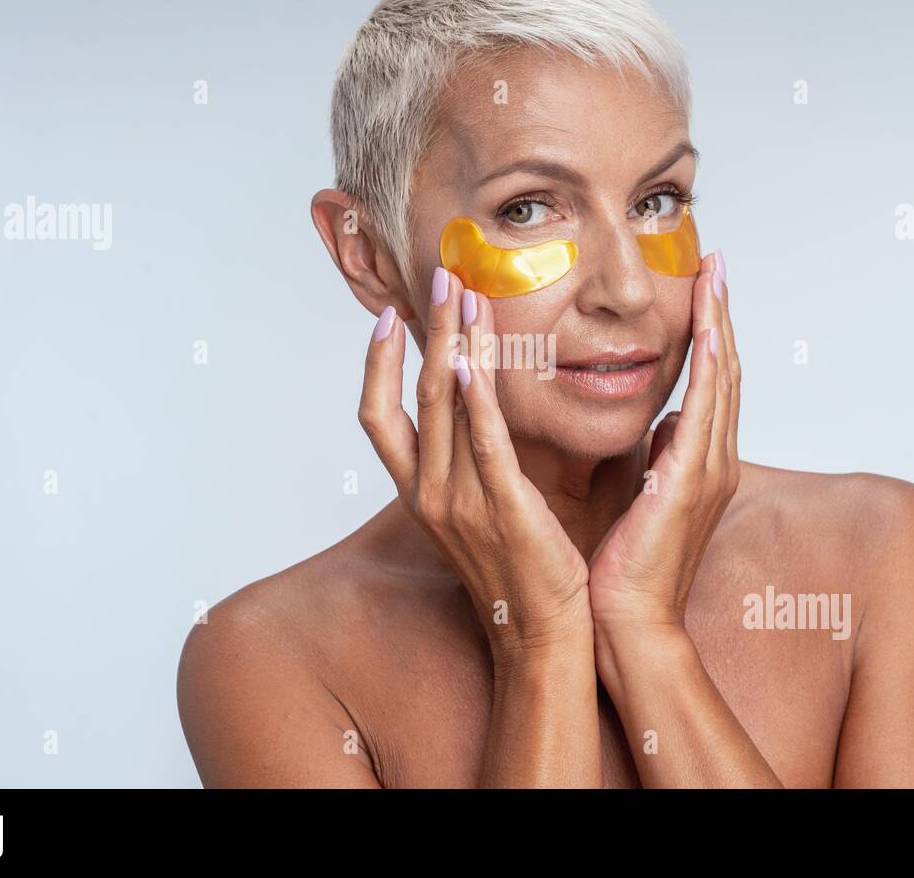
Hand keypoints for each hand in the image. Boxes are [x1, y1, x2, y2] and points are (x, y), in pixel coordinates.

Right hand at [359, 267, 591, 663]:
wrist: (539, 637)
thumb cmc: (519, 574)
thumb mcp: (479, 512)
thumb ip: (475, 462)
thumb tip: (485, 413)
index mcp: (421, 493)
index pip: (377, 417)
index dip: (374, 364)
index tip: (388, 316)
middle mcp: (429, 492)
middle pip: (415, 393)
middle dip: (427, 330)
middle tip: (442, 275)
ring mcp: (461, 501)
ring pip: (447, 405)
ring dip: (455, 342)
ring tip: (465, 292)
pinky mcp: (503, 508)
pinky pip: (484, 442)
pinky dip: (477, 396)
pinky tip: (477, 356)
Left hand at [587, 254, 740, 630]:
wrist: (630, 621)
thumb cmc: (630, 566)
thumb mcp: (646, 497)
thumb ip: (660, 457)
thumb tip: (663, 422)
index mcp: (699, 462)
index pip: (710, 382)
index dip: (709, 331)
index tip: (703, 286)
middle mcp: (713, 459)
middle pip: (724, 369)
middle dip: (720, 312)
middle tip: (715, 260)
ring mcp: (708, 470)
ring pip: (721, 379)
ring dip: (717, 323)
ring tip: (712, 274)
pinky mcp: (691, 482)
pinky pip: (704, 411)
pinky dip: (708, 366)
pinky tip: (707, 329)